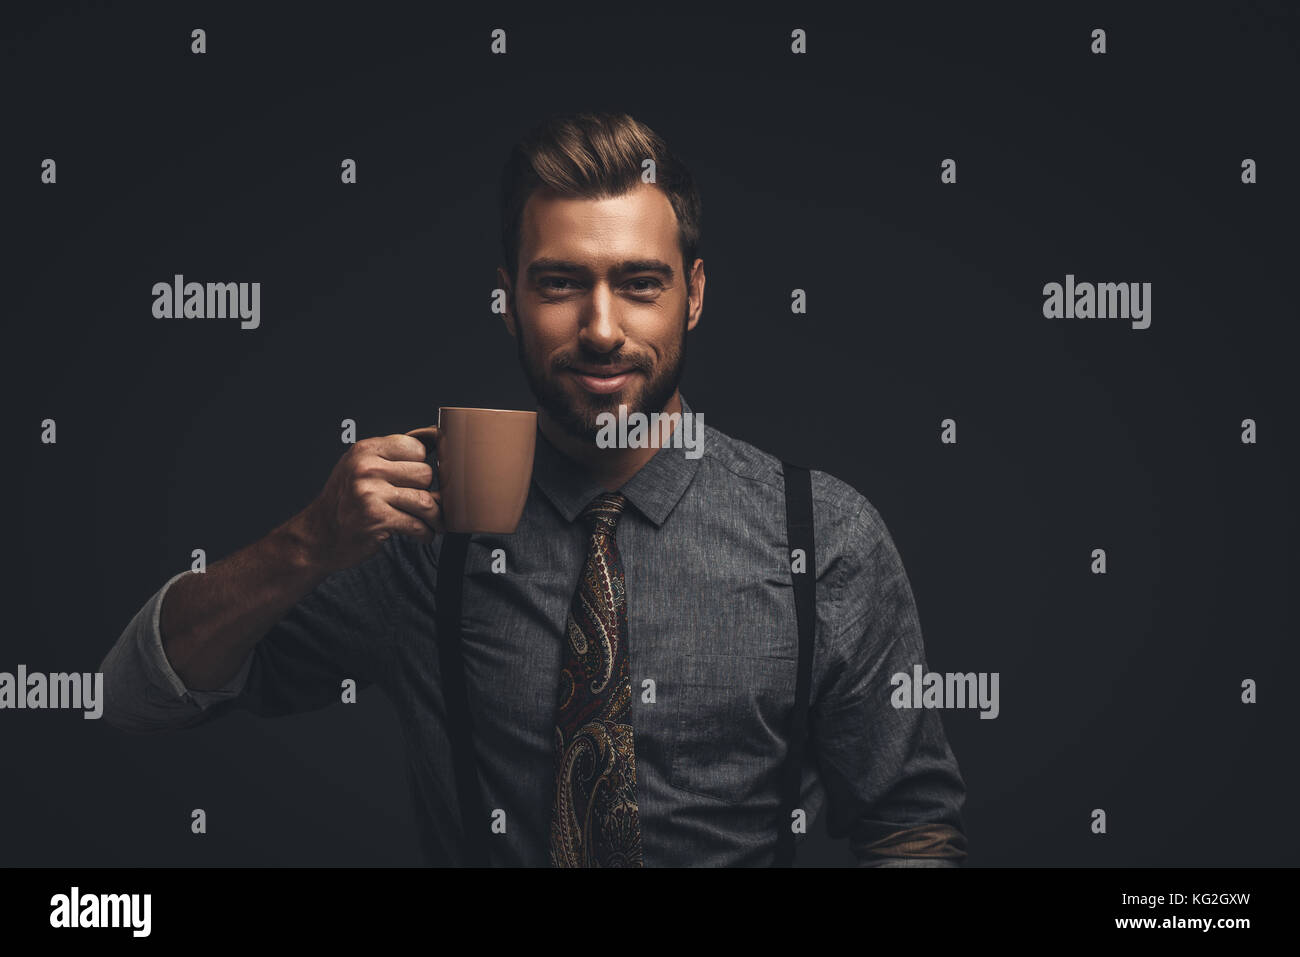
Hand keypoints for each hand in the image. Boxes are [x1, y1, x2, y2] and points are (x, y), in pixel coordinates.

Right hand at [292, 426, 442, 573]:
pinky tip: (422, 534)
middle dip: (427, 491)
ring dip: (435, 517)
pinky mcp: (376, 518)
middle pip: (425, 474)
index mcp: (366, 450)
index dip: (421, 465)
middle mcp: (366, 468)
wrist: (320, 536)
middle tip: (419, 504)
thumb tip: (437, 435)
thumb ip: (394, 454)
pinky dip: (426, 533)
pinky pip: (418, 524)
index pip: (417, 448)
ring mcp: (370, 493)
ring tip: (432, 522)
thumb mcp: (362, 466)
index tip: (417, 480)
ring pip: (426, 500)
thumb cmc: (347, 501)